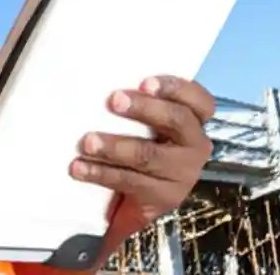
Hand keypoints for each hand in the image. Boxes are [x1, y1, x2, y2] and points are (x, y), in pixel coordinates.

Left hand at [70, 76, 214, 233]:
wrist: (139, 207)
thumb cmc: (141, 148)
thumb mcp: (149, 126)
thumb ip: (140, 104)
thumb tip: (100, 73)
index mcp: (195, 122)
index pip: (200, 101)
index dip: (176, 88)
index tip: (145, 81)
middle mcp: (195, 146)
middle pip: (176, 121)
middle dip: (144, 108)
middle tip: (113, 100)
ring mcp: (182, 175)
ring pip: (149, 155)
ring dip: (115, 146)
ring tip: (87, 141)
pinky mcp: (163, 199)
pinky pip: (130, 182)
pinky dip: (101, 173)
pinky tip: (79, 168)